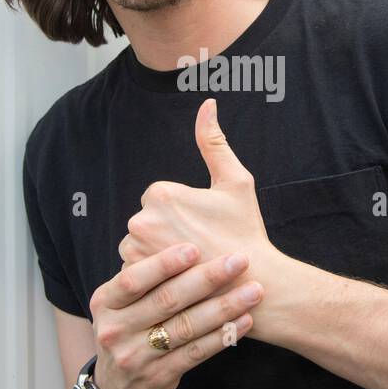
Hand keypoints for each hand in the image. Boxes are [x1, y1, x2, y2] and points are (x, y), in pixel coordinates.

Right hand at [89, 242, 262, 388]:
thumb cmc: (128, 332)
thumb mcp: (120, 306)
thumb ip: (145, 279)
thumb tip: (187, 235)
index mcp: (106, 302)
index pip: (134, 279)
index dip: (164, 263)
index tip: (195, 247)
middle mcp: (116, 329)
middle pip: (166, 300)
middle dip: (207, 278)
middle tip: (239, 260)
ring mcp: (135, 356)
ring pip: (186, 327)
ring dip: (224, 307)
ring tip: (254, 291)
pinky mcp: (158, 377)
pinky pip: (195, 352)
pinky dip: (222, 335)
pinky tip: (244, 321)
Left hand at [118, 98, 279, 294]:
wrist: (253, 284)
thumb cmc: (246, 231)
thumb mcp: (236, 181)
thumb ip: (214, 141)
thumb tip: (207, 104)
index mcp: (160, 194)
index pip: (159, 198)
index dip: (184, 213)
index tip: (205, 226)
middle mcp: (139, 221)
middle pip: (147, 220)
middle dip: (169, 232)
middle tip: (201, 245)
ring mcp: (134, 252)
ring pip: (140, 245)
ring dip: (159, 253)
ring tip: (191, 265)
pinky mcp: (135, 280)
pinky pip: (137, 271)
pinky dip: (154, 276)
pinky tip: (179, 281)